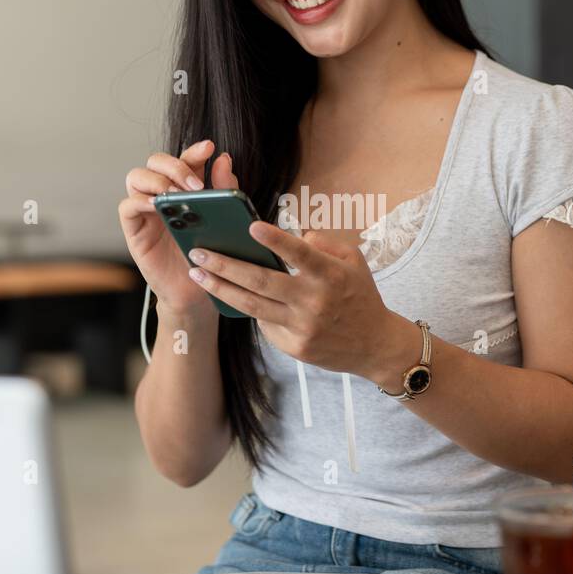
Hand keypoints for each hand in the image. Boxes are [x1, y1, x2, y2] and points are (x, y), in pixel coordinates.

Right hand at [118, 141, 237, 314]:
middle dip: (175, 166)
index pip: (184, 160)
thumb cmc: (208, 256)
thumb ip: (223, 191)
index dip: (194, 151)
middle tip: (196, 185)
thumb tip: (223, 159)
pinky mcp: (133, 229)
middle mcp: (162, 195)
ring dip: (157, 181)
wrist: (196, 292)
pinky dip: (140, 201)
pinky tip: (158, 206)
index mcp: (184, 189)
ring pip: (137, 176)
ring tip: (177, 195)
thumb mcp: (222, 222)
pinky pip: (127, 206)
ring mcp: (145, 211)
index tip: (209, 148)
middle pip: (156, 161)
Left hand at [184, 220, 419, 380]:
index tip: (251, 226)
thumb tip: (295, 236)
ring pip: (252, 305)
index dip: (276, 240)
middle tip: (198, 252)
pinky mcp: (294, 346)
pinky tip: (230, 296)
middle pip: (261, 281)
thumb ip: (324, 244)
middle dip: (225, 265)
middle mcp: (314, 301)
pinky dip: (248, 308)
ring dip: (220, 288)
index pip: (299, 254)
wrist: (374, 345)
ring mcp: (302, 327)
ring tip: (198, 275)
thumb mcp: (353, 261)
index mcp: (330, 275)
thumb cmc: (360, 296)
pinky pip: (264, 323)